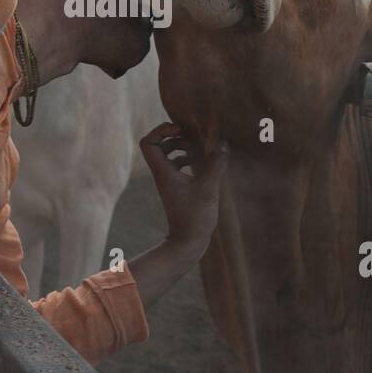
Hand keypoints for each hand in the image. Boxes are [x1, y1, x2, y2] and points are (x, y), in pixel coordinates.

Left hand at [139, 122, 229, 253]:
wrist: (188, 241)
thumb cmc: (195, 217)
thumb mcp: (209, 188)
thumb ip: (216, 165)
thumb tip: (222, 144)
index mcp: (164, 172)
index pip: (148, 143)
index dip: (161, 131)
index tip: (180, 131)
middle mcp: (163, 174)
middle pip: (157, 145)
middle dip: (174, 136)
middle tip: (190, 136)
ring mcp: (169, 181)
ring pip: (168, 154)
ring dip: (182, 147)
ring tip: (199, 149)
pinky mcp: (178, 187)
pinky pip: (178, 165)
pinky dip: (188, 159)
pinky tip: (203, 163)